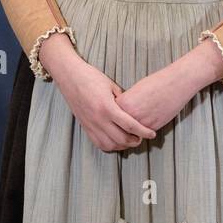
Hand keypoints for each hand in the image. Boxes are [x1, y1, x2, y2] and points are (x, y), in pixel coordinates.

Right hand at [40, 33, 156, 152]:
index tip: (152, 134)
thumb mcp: (111, 85)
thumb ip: (123, 100)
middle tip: (142, 138)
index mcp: (107, 107)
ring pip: (110, 145)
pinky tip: (116, 141)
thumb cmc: (91, 77)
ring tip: (130, 140)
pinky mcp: (85, 127)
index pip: (130, 125)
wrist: (69, 76)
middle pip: (121, 139)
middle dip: (135, 141)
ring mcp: (90, 125)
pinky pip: (98, 143)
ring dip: (123, 146)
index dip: (144, 132)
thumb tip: (134, 111)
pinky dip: (110, 146)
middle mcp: (98, 119)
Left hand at [115, 41, 222, 132]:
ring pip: (129, 134)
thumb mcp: (135, 90)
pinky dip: (141, 133)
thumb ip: (126, 102)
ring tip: (132, 130)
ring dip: (129, 134)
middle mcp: (130, 114)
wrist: (176, 83)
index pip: (110, 116)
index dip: (112, 117)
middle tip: (121, 129)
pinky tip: (143, 128)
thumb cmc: (157, 83)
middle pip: (118, 127)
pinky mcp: (153, 128)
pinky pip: (142, 134)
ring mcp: (142, 122)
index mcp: (123, 103)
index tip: (112, 117)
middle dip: (119, 128)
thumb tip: (120, 113)